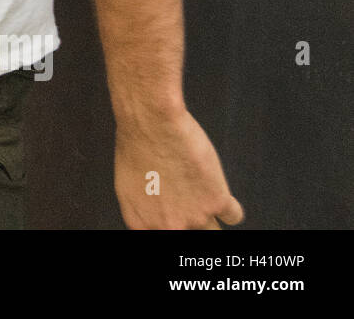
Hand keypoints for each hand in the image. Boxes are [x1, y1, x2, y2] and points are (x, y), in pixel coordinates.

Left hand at [113, 107, 243, 228]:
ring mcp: (194, 217)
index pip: (164, 238)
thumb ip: (145, 208)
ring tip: (202, 195)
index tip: (182, 221)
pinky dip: (229, 205)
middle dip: (192, 221)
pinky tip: (218, 189)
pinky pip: (233, 215)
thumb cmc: (136, 145)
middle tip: (191, 204)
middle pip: (190, 236)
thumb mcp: (128, 184)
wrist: (151, 123)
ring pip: (212, 230)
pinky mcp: (217, 202)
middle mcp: (168, 227)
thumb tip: (156, 216)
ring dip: (208, 212)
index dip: (174, 226)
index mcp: (141, 223)